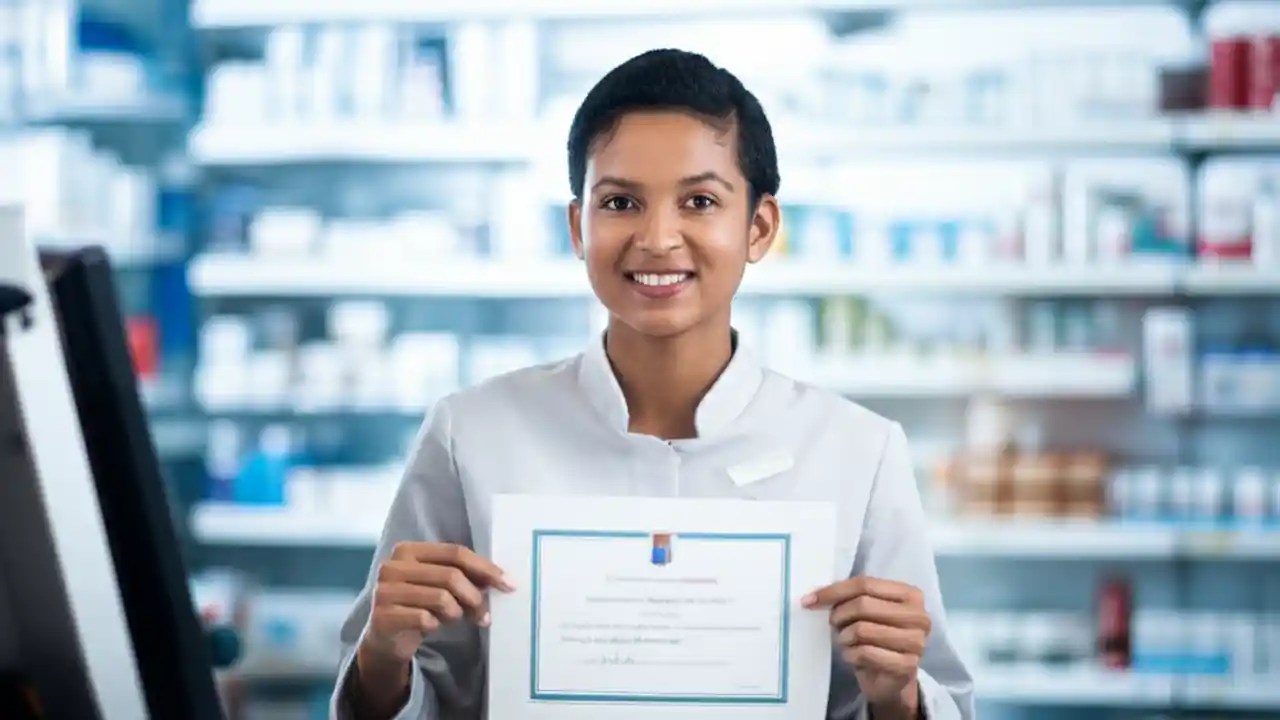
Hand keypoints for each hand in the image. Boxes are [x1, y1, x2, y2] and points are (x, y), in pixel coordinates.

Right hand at [353, 542, 512, 715]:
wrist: (386, 640)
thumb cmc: (418, 606)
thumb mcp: (439, 587)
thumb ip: (463, 577)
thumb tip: (500, 580)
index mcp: (408, 550)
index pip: (455, 552)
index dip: (485, 567)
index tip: (508, 584)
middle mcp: (393, 566)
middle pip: (451, 575)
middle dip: (475, 596)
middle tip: (485, 614)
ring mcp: (385, 591)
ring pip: (441, 598)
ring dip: (457, 613)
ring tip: (454, 619)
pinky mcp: (383, 616)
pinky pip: (425, 619)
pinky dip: (435, 625)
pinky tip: (431, 627)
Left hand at [803, 576, 929, 716]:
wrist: (889, 678)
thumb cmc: (876, 637)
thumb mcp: (865, 611)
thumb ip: (848, 597)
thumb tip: (812, 597)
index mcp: (910, 594)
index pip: (865, 584)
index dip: (834, 591)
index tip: (808, 600)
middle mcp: (919, 616)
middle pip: (863, 605)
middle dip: (840, 616)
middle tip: (835, 625)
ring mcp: (916, 642)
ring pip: (862, 630)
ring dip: (845, 638)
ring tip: (846, 641)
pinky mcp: (907, 665)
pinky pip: (865, 653)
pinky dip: (851, 655)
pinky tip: (853, 656)